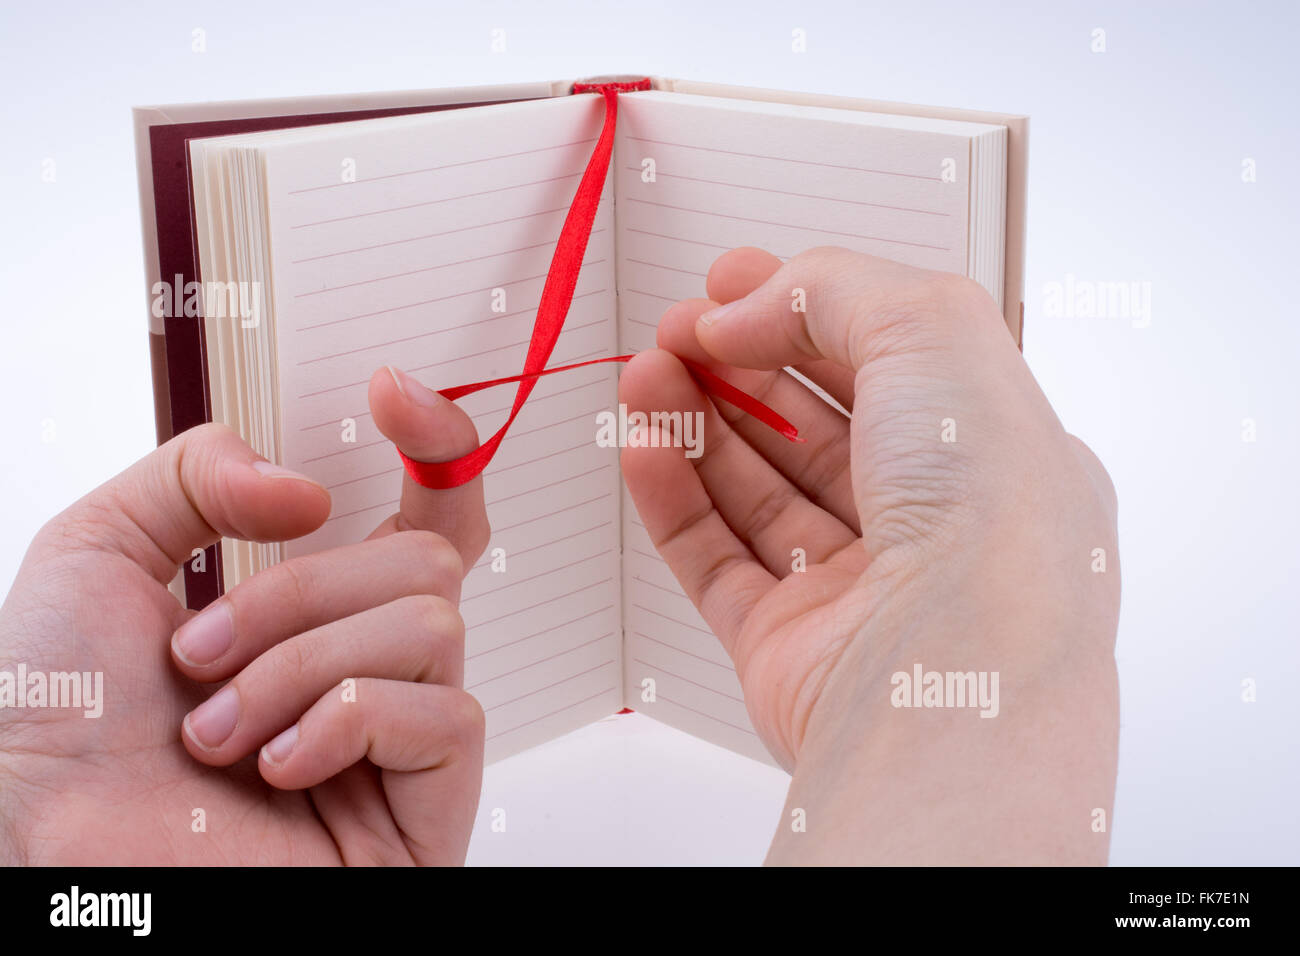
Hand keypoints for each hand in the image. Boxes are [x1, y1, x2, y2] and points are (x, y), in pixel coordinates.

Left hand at [0, 366, 488, 864]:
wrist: (55, 860)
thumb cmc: (64, 725)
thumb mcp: (97, 552)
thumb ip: (195, 473)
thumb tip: (313, 492)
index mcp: (320, 610)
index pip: (426, 512)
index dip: (434, 443)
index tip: (388, 395)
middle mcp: (373, 665)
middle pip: (428, 557)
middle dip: (300, 592)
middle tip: (200, 655)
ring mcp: (405, 738)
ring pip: (433, 623)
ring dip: (301, 666)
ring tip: (219, 733)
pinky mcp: (429, 805)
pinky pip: (446, 714)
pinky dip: (345, 724)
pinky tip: (280, 771)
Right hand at [619, 247, 1119, 863]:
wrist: (952, 679)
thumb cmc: (984, 510)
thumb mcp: (931, 330)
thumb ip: (829, 292)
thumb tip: (739, 312)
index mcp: (995, 452)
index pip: (889, 365)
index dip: (805, 315)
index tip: (729, 283)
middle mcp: (933, 527)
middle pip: (814, 429)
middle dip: (738, 366)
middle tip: (673, 330)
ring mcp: (859, 592)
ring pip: (758, 492)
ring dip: (695, 422)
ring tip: (643, 373)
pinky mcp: (789, 647)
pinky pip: (716, 561)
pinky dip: (673, 499)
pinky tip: (642, 444)